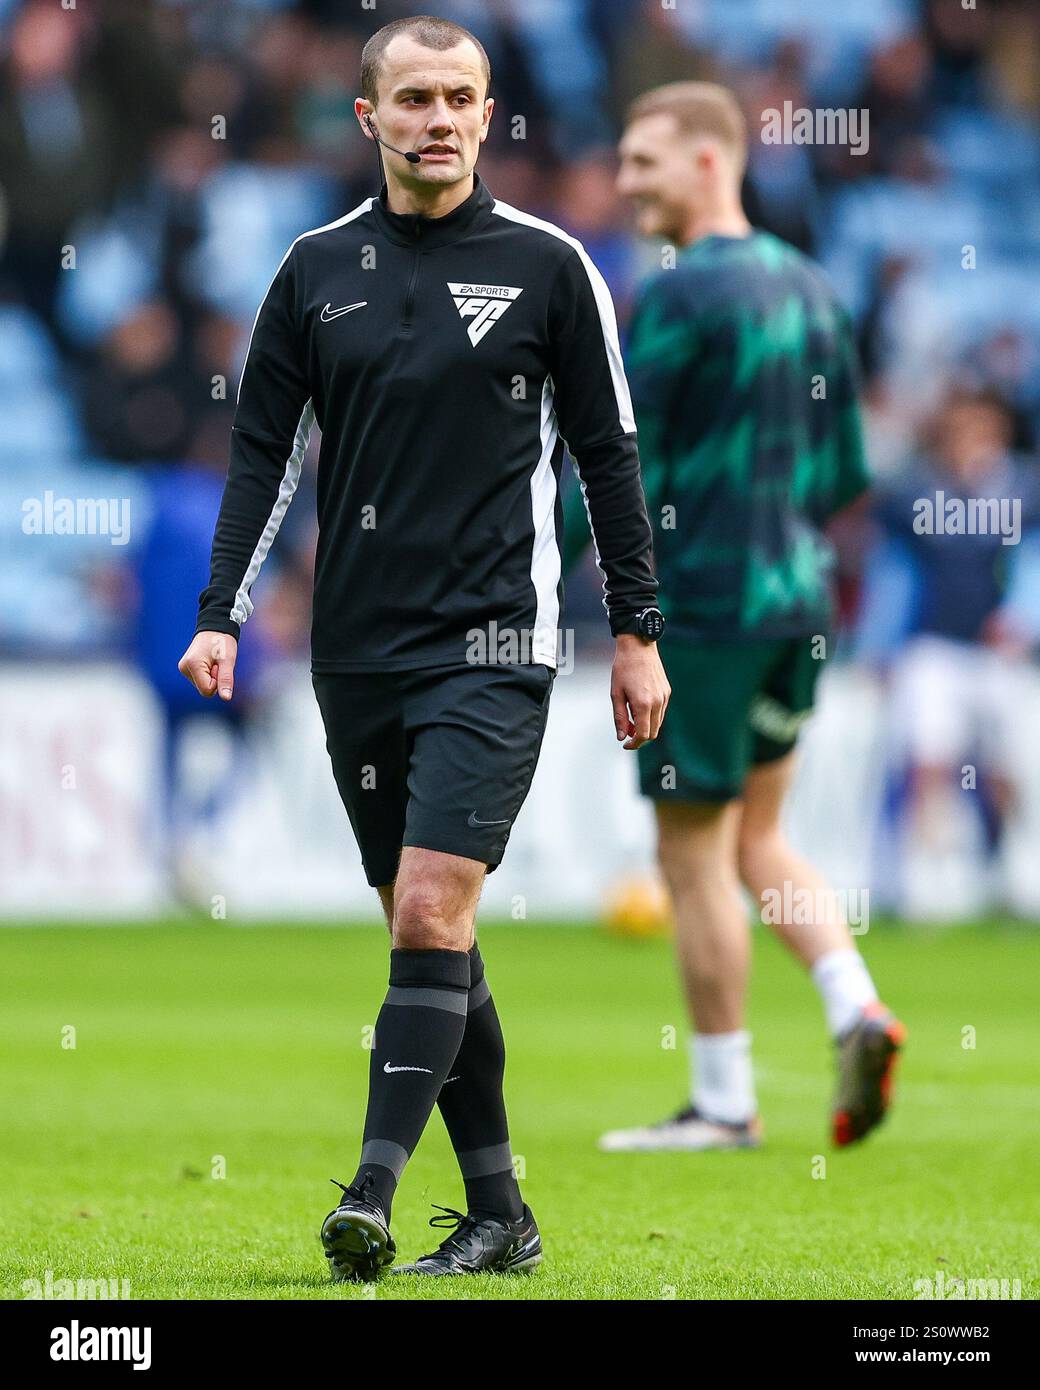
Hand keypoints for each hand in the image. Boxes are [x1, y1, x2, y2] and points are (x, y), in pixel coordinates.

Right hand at [178, 631, 238, 700]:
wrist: (215, 627)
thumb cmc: (222, 641)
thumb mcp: (228, 660)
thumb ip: (226, 679)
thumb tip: (226, 698)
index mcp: (192, 665)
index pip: (207, 690)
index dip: (218, 681)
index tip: (219, 666)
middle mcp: (184, 668)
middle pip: (204, 689)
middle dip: (214, 679)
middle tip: (217, 662)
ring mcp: (184, 668)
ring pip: (202, 685)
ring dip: (211, 676)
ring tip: (213, 660)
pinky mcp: (186, 668)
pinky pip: (200, 680)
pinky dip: (207, 674)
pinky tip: (209, 662)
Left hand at [611, 634, 669, 749]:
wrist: (638, 646)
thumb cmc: (623, 668)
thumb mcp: (616, 694)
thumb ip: (619, 717)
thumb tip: (622, 736)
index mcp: (643, 704)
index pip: (643, 735)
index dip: (634, 743)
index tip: (626, 744)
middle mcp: (657, 702)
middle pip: (653, 732)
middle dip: (640, 738)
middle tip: (627, 733)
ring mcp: (664, 697)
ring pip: (658, 723)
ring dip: (646, 727)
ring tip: (631, 719)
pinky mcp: (667, 691)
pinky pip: (661, 711)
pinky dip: (651, 717)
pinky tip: (639, 709)